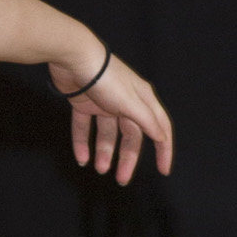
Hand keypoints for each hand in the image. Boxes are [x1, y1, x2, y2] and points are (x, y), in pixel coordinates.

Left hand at [48, 49, 173, 183]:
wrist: (73, 56)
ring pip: (106, 133)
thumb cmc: (105, 78)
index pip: (159, 128)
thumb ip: (146, 121)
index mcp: (142, 100)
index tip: (164, 171)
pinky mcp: (82, 102)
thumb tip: (162, 137)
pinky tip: (81, 159)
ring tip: (99, 170)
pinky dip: (82, 142)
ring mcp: (103, 102)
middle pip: (130, 136)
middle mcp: (125, 102)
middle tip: (121, 180)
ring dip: (104, 152)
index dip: (163, 150)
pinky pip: (84, 127)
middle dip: (127, 158)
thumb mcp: (129, 102)